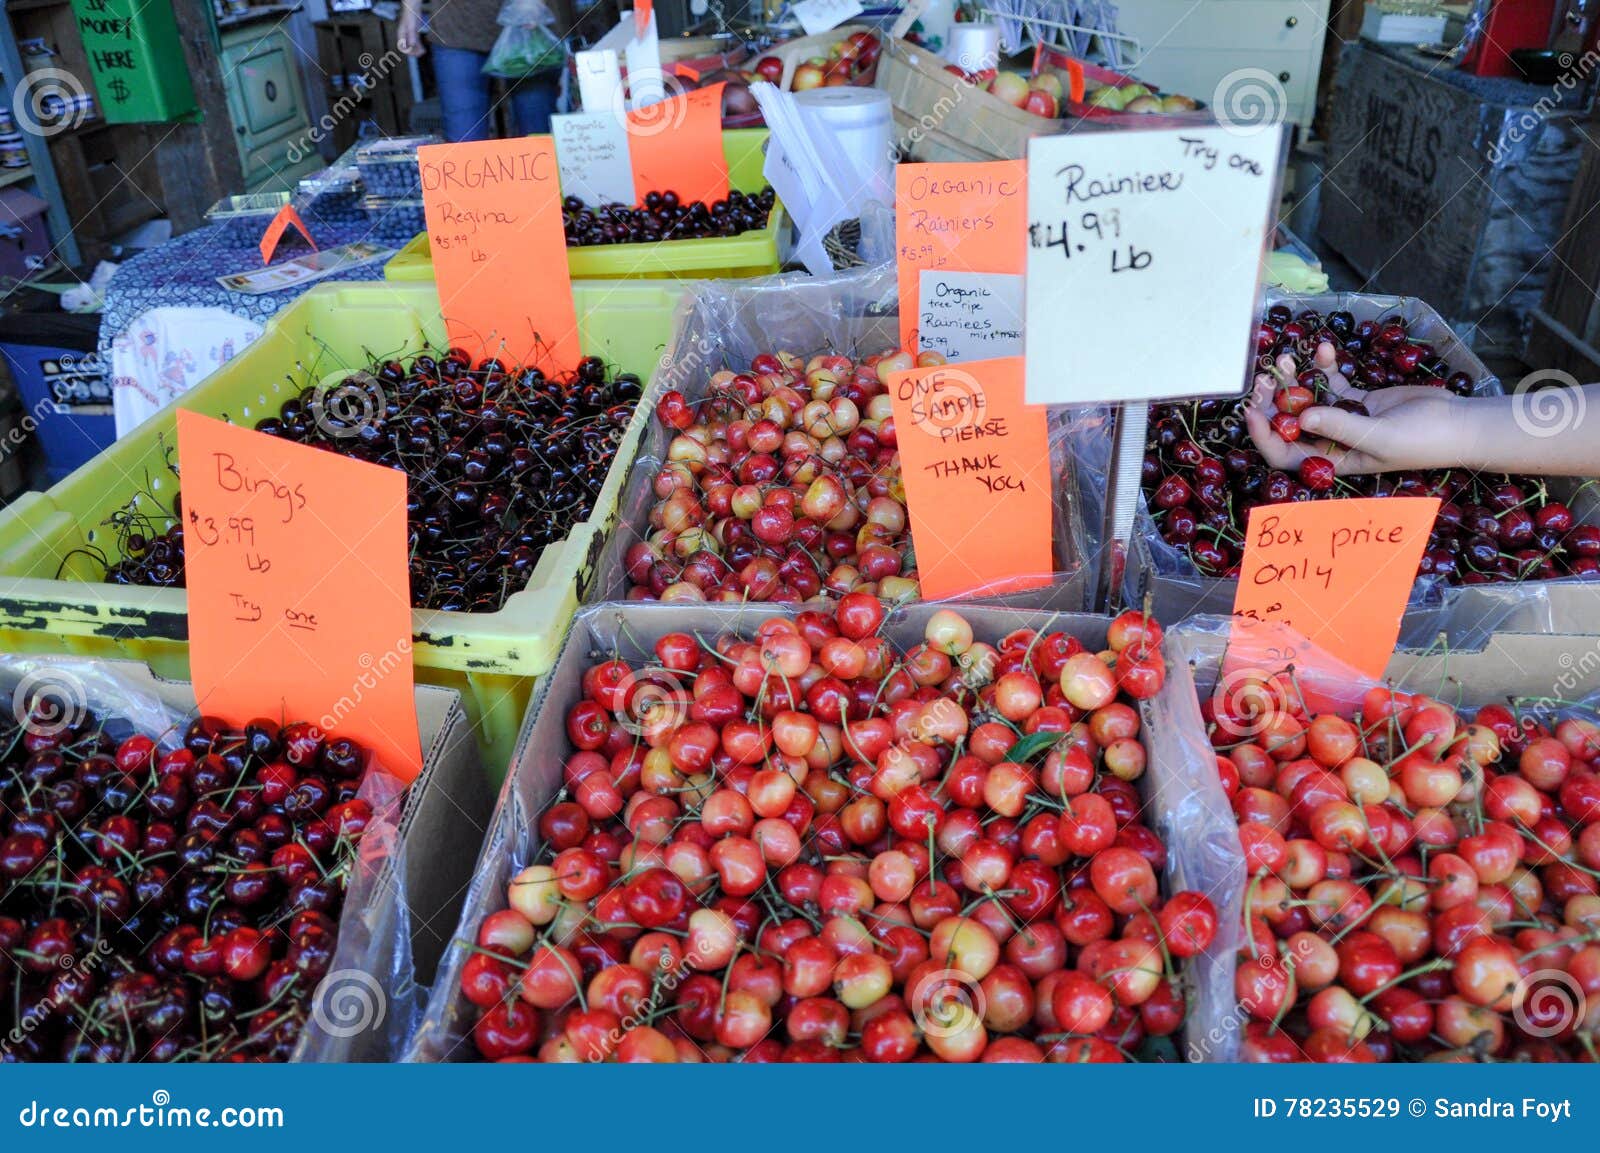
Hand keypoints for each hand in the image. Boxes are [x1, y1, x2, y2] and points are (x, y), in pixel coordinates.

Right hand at [397, 3, 425, 56]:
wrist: (413, 8)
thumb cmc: (410, 16)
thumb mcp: (411, 27)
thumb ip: (411, 36)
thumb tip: (412, 45)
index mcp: (401, 35)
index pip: (402, 47)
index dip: (408, 52)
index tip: (415, 53)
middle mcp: (404, 36)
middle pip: (408, 48)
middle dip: (414, 52)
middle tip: (420, 53)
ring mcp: (409, 35)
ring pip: (412, 46)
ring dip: (417, 50)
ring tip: (423, 52)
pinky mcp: (414, 34)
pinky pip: (416, 43)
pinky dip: (419, 47)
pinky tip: (424, 49)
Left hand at [1245, 341, 1469, 474]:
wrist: (1458, 424)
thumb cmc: (1422, 441)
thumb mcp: (1378, 436)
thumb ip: (1339, 427)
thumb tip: (1301, 419)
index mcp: (1331, 461)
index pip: (1284, 454)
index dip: (1263, 436)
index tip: (1251, 410)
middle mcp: (1331, 443)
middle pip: (1288, 424)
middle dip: (1273, 401)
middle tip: (1266, 377)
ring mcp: (1342, 419)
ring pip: (1306, 399)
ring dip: (1294, 379)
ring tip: (1287, 356)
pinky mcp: (1356, 400)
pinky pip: (1330, 383)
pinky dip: (1322, 367)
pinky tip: (1322, 348)